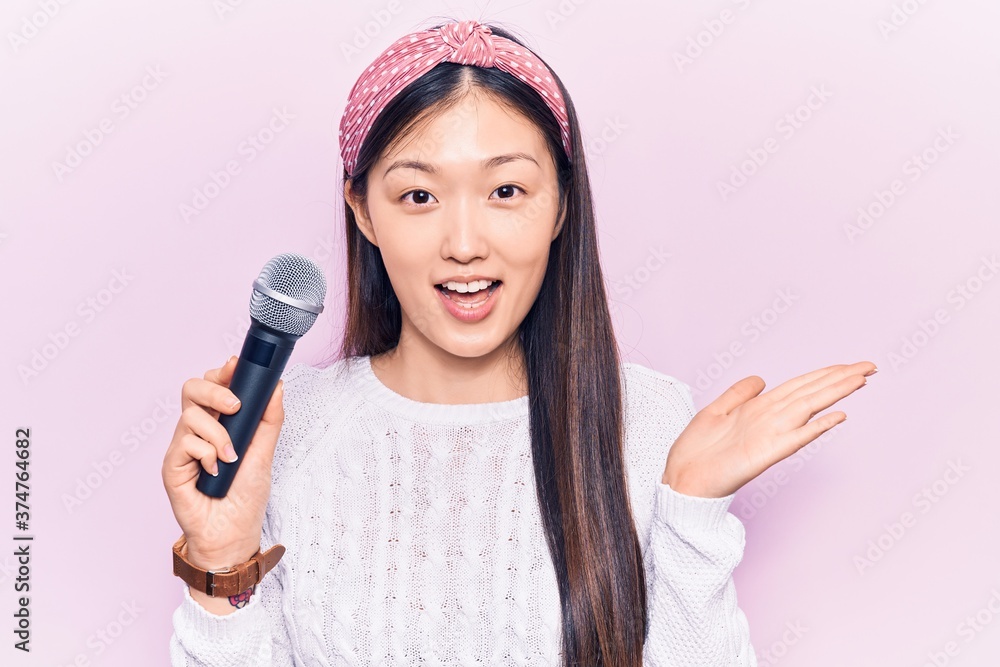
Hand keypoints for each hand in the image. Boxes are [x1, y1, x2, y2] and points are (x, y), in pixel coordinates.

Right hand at [161, 356, 284, 568]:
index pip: (212, 385)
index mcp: (219, 422)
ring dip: (218, 433)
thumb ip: (269, 419)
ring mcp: (183, 447)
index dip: (221, 372)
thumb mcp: (265, 452)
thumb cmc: (246, 496)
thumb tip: (276, 385)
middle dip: (215, 389)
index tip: (236, 366)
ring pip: (191, 414)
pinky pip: (185, 442)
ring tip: (231, 457)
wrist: (234, 533)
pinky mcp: (172, 465)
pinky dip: (206, 453)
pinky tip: (215, 471)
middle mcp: (198, 430)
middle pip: (192, 388)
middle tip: (236, 405)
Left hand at [662, 361, 876, 497]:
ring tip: (861, 379)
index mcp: (759, 409)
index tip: (849, 365)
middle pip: (811, 393)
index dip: (824, 374)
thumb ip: (739, 394)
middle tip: (870, 366)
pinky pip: (796, 438)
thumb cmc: (696, 451)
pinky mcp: (765, 453)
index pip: (800, 386)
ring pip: (809, 408)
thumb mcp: (715, 411)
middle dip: (840, 378)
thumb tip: (761, 378)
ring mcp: (770, 435)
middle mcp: (770, 419)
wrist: (682, 479)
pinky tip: (838, 417)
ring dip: (835, 393)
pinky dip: (816, 427)